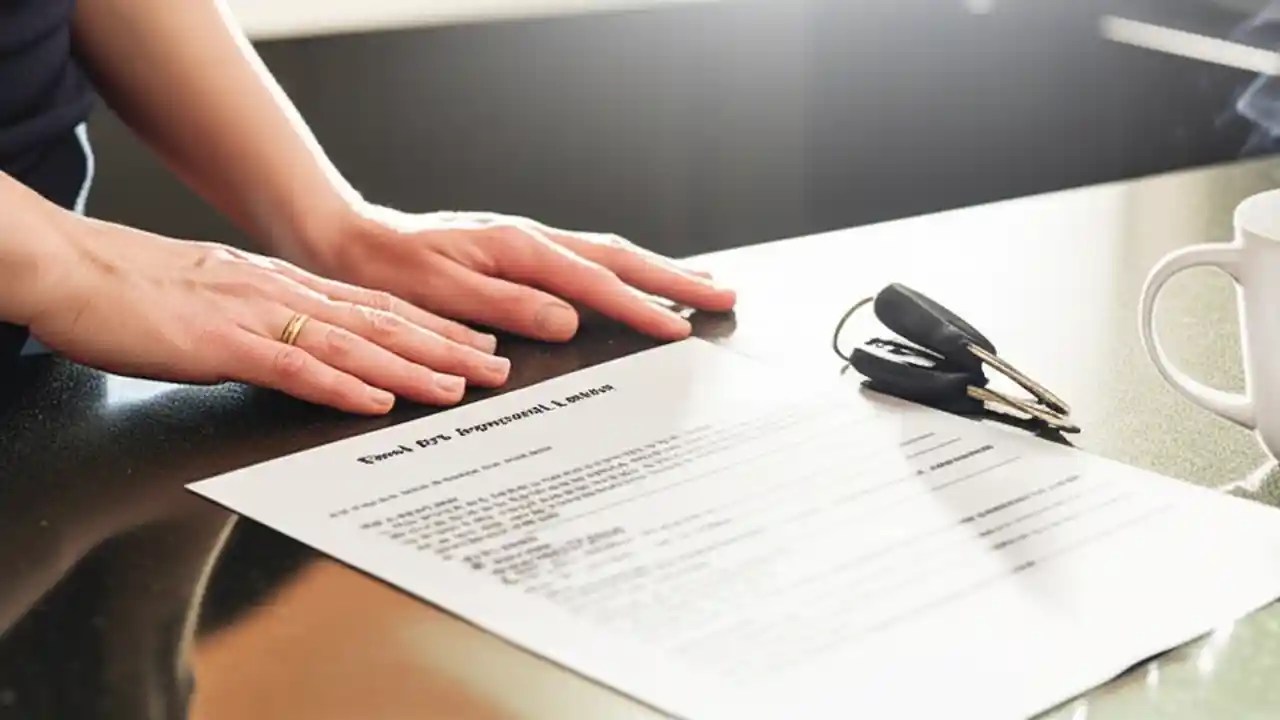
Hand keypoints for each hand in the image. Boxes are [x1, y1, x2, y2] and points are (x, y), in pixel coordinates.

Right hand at [28, 216, 510, 414]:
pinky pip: (293, 367)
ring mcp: (256, 317)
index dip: (433, 326)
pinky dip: (341, 385)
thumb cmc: (140, 290)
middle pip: (383, 323)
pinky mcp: (222, 343)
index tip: (477, 341)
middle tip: (498, 367)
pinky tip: (378, 400)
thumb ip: (270, 319)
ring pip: (354, 344)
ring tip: (461, 387)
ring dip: (413, 367)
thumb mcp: (223, 297)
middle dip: (446, 347)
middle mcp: (284, 295)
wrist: (75, 270)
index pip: (377, 307)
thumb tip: (307, 343)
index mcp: (285, 286)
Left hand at [297, 207, 737, 342]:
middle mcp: (531, 241)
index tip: (682, 329)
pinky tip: (637, 285)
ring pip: (609, 257)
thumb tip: (571, 321)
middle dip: (675, 280)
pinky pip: (588, 263)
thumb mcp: (440, 293)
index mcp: (518, 249)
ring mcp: (529, 246)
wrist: (350, 242)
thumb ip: (507, 306)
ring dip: (658, 273)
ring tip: (702, 287)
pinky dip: (624, 273)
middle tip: (725, 297)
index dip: (641, 308)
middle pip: (619, 260)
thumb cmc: (387, 271)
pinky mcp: (521, 256)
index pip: (595, 283)